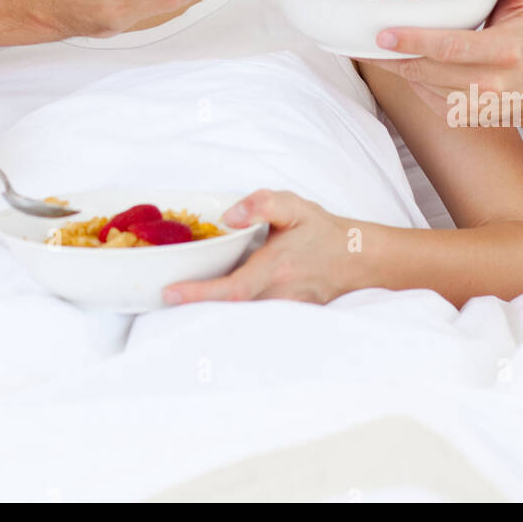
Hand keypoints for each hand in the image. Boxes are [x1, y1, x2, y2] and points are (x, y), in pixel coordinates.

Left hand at [161, 190, 366, 304]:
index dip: (199, 294)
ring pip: (239, 315)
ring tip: (182, 295)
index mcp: (275, 268)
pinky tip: (214, 298)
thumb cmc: (323, 231)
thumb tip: (228, 217)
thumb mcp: (295, 206)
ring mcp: (282, 310)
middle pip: (227, 309)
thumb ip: (261, 205)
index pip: (232, 289)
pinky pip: (252, 316)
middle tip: (163, 294)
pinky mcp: (286, 316)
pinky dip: (230, 311)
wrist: (359, 259)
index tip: (170, 293)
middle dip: (194, 305)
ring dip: (210, 309)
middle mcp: (277, 295)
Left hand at [363, 0, 522, 113]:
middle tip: (368, 41)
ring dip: (397, 68)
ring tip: (377, 50)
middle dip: (394, 57)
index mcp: (506, 50)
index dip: (414, 41)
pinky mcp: (466, 118)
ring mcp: (479, 106)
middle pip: (430, 71)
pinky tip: (405, 63)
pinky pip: (428, 99)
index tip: (384, 34)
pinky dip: (412, 81)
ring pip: (425, 86)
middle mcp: (493, 84)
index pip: (452, 47)